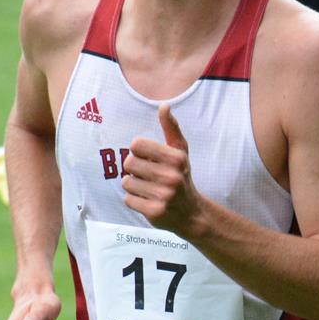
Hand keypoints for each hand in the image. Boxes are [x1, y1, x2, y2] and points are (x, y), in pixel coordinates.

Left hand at [121, 104, 203, 235]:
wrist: (192, 213)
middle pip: (128, 163)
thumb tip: (164, 106)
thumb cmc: (182, 176)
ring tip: (148, 189)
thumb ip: (171, 128)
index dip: (139, 152)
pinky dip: (134, 200)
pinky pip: (128, 199)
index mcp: (176, 157)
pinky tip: (148, 201)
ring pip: (126, 182)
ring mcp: (163, 195)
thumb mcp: (180, 152)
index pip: (136, 145)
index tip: (149, 159)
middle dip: (134, 170)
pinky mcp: (154, 212)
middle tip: (147, 176)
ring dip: (133, 186)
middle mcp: (171, 176)